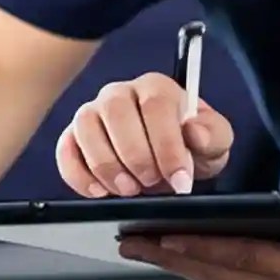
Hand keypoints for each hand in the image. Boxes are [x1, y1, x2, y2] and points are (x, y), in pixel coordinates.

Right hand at [56, 72, 232, 196]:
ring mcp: (93, 112)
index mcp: (156, 87)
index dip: (167, 146)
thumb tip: (195, 132)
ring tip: (128, 189)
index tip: (179, 179)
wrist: (170, 159)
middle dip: (135, 155)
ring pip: (86, 126)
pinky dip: (77, 174)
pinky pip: (65, 149)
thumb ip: (212, 134)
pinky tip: (99, 191)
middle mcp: (120, 93)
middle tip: (151, 182)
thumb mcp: (214, 141)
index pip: (155, 106)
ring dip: (106, 164)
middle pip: (115, 111)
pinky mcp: (74, 136)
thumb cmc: (190, 144)